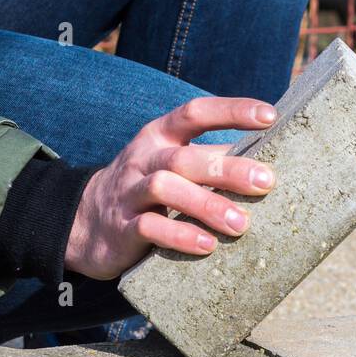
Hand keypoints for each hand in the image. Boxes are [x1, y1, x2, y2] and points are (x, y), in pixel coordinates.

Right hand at [65, 97, 278, 279]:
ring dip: (206, 205)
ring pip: (166, 189)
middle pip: (185, 157)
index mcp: (160, 136)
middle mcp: (143, 159)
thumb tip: (266, 159)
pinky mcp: (122, 228)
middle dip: (227, 169)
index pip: (195, 112)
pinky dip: (180, 236)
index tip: (269, 116)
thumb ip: (209, 159)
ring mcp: (129, 193)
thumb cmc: (145, 191)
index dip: (232, 111)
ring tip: (241, 224)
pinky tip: (207, 245)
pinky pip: (150, 227)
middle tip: (266, 182)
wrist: (85, 224)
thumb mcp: (171, 165)